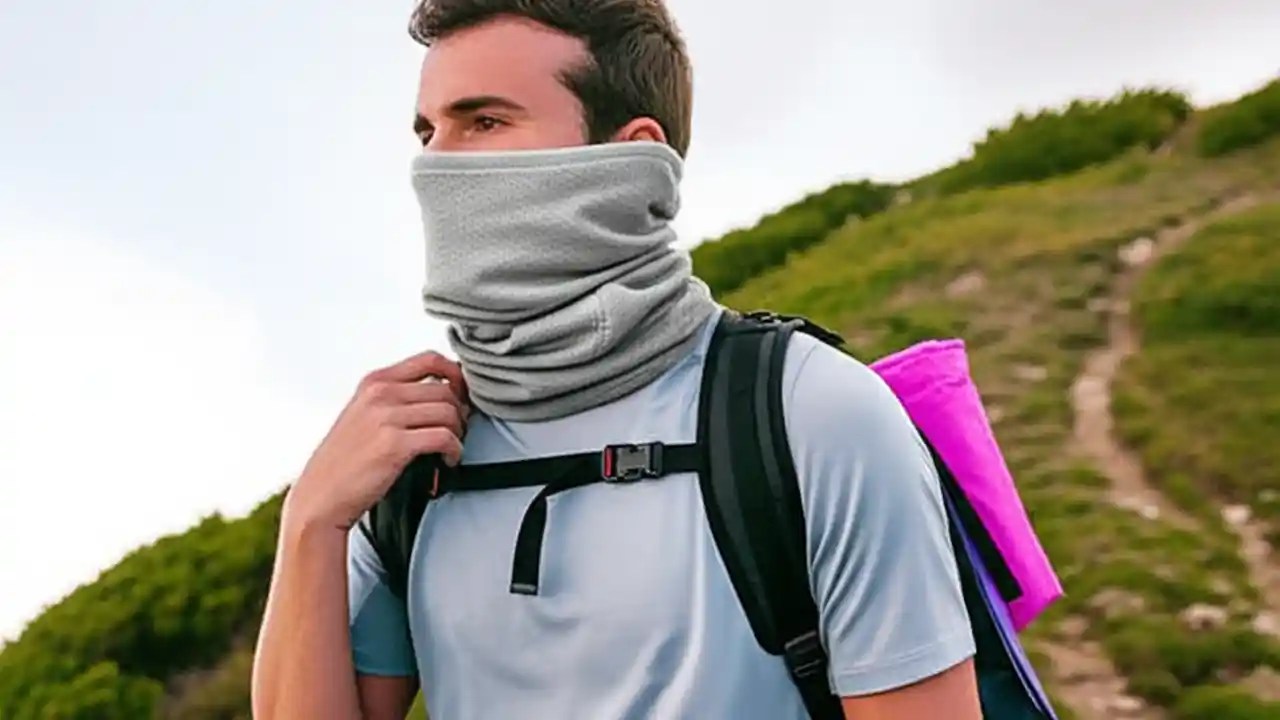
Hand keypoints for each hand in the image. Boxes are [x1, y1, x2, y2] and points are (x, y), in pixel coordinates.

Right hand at [288, 350, 469, 530]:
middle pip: (446, 387)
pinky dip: (455, 450)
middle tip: (459, 428)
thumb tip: (440, 393)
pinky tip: (448, 459)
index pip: (430, 359)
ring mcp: (387, 418)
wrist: (321, 495)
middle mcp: (380, 394)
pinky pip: (444, 437)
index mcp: (374, 382)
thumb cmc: (344, 461)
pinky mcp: (395, 445)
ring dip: (459, 431)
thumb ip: (395, 398)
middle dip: (460, 410)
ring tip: (451, 446)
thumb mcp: (363, 414)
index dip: (456, 374)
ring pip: (449, 411)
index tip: (462, 393)